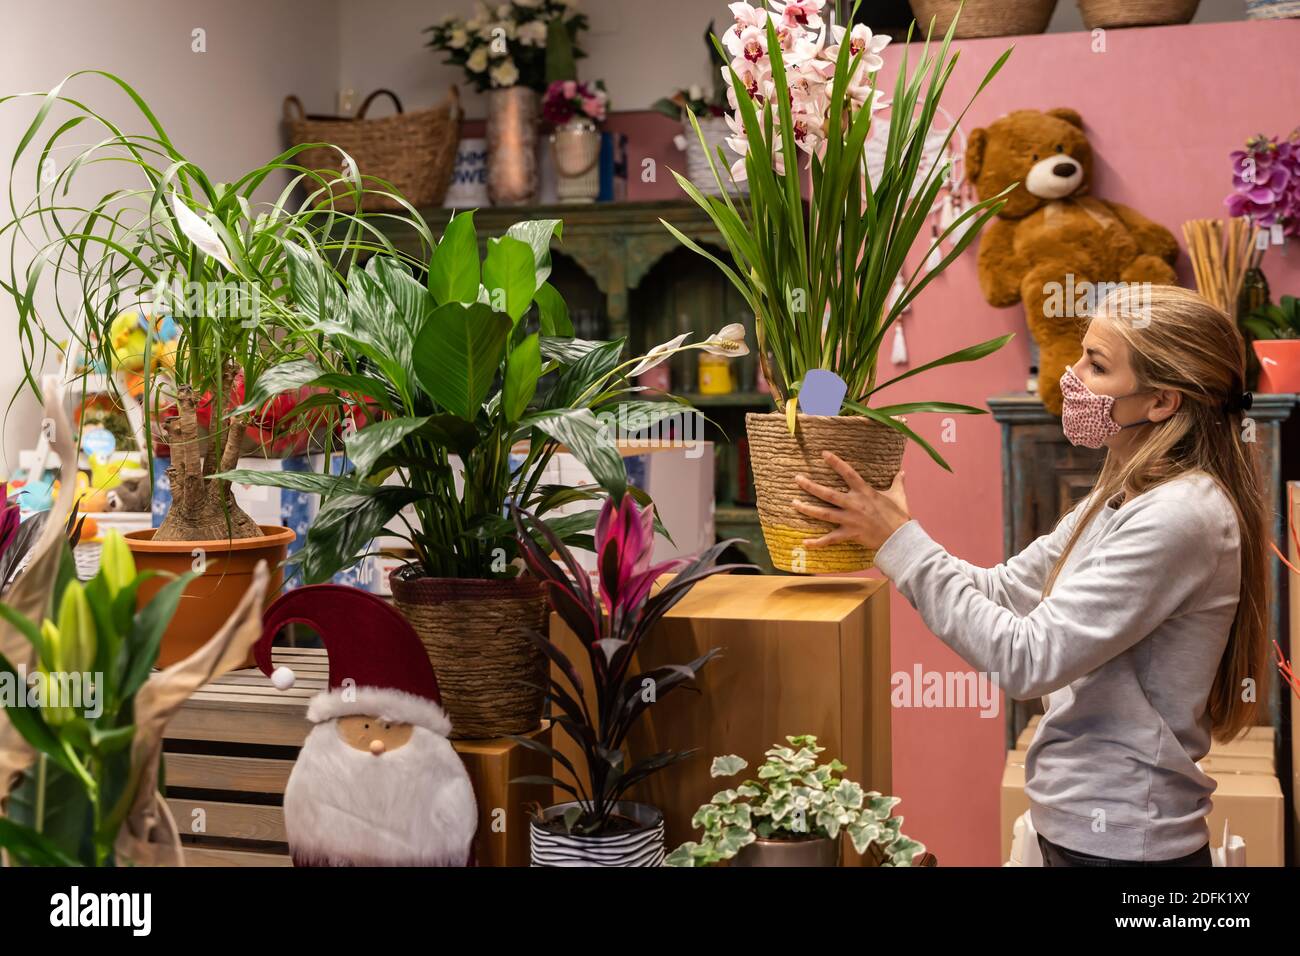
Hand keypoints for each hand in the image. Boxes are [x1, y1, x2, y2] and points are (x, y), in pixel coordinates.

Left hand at [792, 451, 910, 550]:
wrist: (900, 538)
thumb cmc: (899, 516)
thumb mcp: (898, 496)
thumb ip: (897, 483)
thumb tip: (902, 472)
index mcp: (865, 492)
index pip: (848, 473)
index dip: (836, 463)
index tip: (823, 454)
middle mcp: (854, 504)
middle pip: (828, 494)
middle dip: (810, 486)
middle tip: (796, 479)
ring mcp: (850, 519)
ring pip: (823, 513)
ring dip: (807, 509)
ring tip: (793, 503)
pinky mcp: (849, 534)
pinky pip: (830, 539)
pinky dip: (817, 542)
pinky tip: (804, 543)